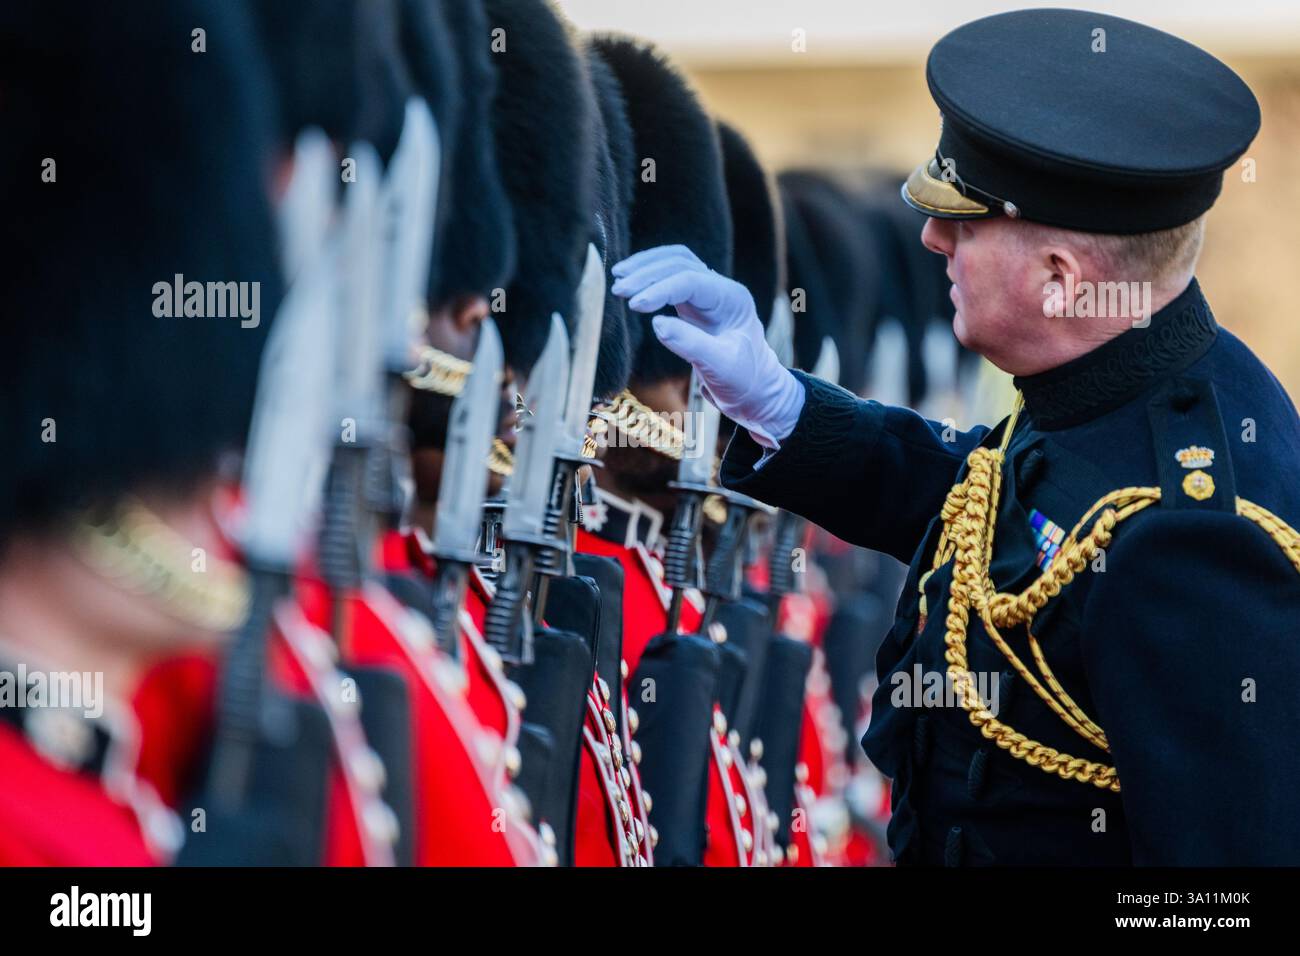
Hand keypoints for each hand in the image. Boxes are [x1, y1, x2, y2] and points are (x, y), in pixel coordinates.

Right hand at [611, 245, 803, 445]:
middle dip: (647, 273)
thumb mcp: (721, 368)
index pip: (690, 281)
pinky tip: (632, 282)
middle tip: (618, 289)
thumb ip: (691, 345)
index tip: (634, 306)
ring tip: (618, 277)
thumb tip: (657, 323)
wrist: (756, 390)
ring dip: (646, 267)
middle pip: (680, 264)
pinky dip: (650, 275)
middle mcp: (721, 289)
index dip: (660, 289)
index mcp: (732, 300)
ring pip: (675, 262)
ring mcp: (709, 293)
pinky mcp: (696, 302)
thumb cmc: (744, 381)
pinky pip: (672, 276)